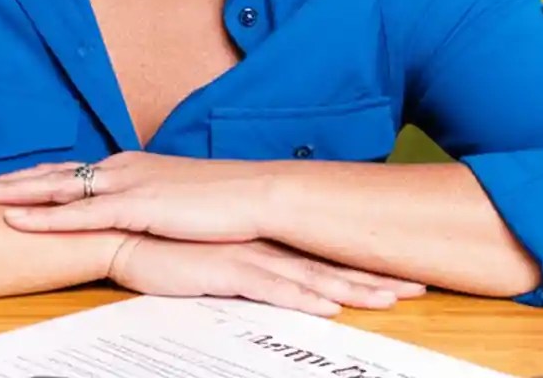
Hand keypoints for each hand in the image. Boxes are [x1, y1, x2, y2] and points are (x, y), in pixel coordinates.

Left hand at [0, 152, 271, 241]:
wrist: (257, 195)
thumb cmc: (223, 202)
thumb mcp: (176, 202)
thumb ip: (147, 207)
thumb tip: (133, 220)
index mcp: (130, 166)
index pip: (69, 170)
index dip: (30, 176)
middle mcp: (121, 168)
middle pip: (50, 172)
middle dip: (4, 179)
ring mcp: (127, 184)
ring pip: (55, 187)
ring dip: (11, 191)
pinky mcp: (136, 207)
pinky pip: (80, 213)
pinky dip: (43, 215)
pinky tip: (15, 218)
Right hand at [107, 235, 425, 316]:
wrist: (124, 235)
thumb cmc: (165, 248)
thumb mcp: (214, 262)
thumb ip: (242, 268)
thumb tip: (269, 280)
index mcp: (266, 242)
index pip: (324, 257)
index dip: (364, 267)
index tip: (400, 275)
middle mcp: (266, 246)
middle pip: (331, 265)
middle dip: (375, 277)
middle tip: (418, 286)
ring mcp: (249, 256)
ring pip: (313, 277)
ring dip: (354, 289)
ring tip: (392, 299)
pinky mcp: (227, 269)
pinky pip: (274, 288)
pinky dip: (306, 298)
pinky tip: (331, 308)